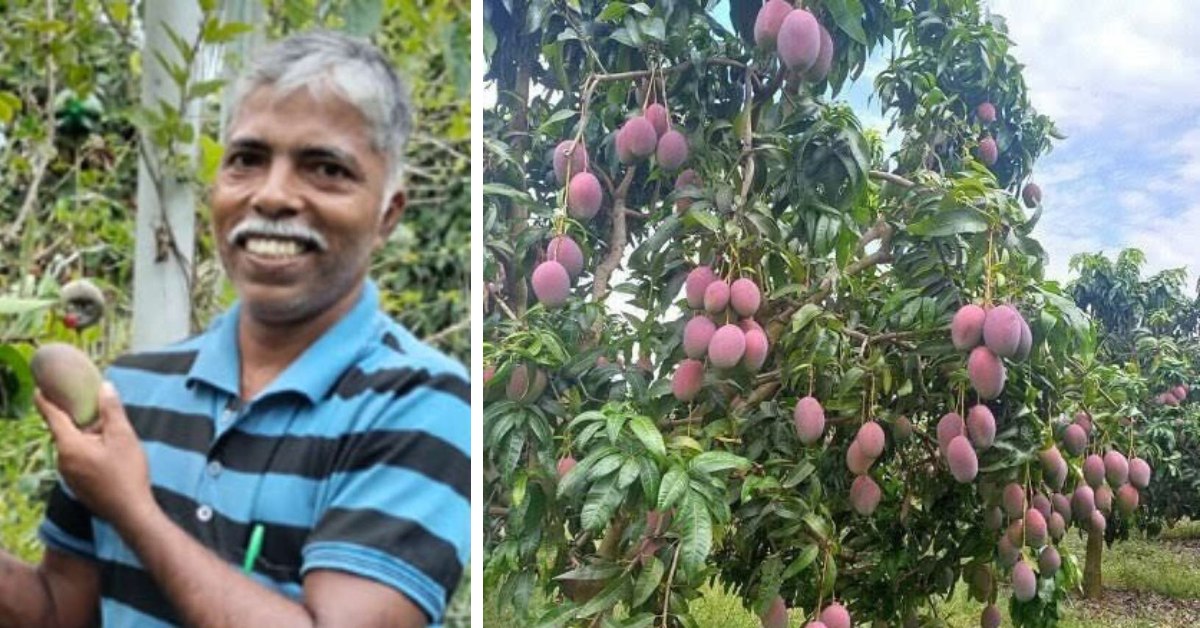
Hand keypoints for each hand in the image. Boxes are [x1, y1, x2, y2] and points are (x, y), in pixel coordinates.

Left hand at [35, 381, 155, 528]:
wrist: (130, 512)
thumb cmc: (127, 473)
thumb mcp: (123, 436)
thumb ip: (112, 410)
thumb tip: (104, 387)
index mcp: (69, 445)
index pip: (52, 416)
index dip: (45, 399)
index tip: (41, 387)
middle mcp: (62, 460)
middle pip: (63, 430)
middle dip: (74, 417)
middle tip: (89, 404)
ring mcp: (68, 474)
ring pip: (72, 446)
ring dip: (84, 435)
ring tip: (105, 430)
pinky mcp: (76, 484)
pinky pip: (76, 459)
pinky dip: (86, 449)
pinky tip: (106, 452)